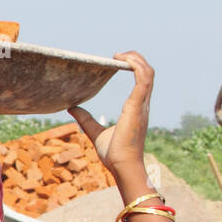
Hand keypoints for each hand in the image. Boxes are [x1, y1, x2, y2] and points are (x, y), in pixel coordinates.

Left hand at [69, 51, 152, 180]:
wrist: (122, 166)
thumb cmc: (114, 154)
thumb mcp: (95, 132)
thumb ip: (86, 119)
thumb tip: (73, 108)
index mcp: (136, 108)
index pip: (142, 81)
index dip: (134, 66)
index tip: (118, 60)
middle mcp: (142, 104)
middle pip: (148, 72)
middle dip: (136, 58)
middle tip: (117, 55)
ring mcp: (142, 105)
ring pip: (148, 72)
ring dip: (136, 59)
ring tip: (119, 55)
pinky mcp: (137, 106)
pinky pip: (143, 78)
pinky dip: (136, 65)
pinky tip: (122, 60)